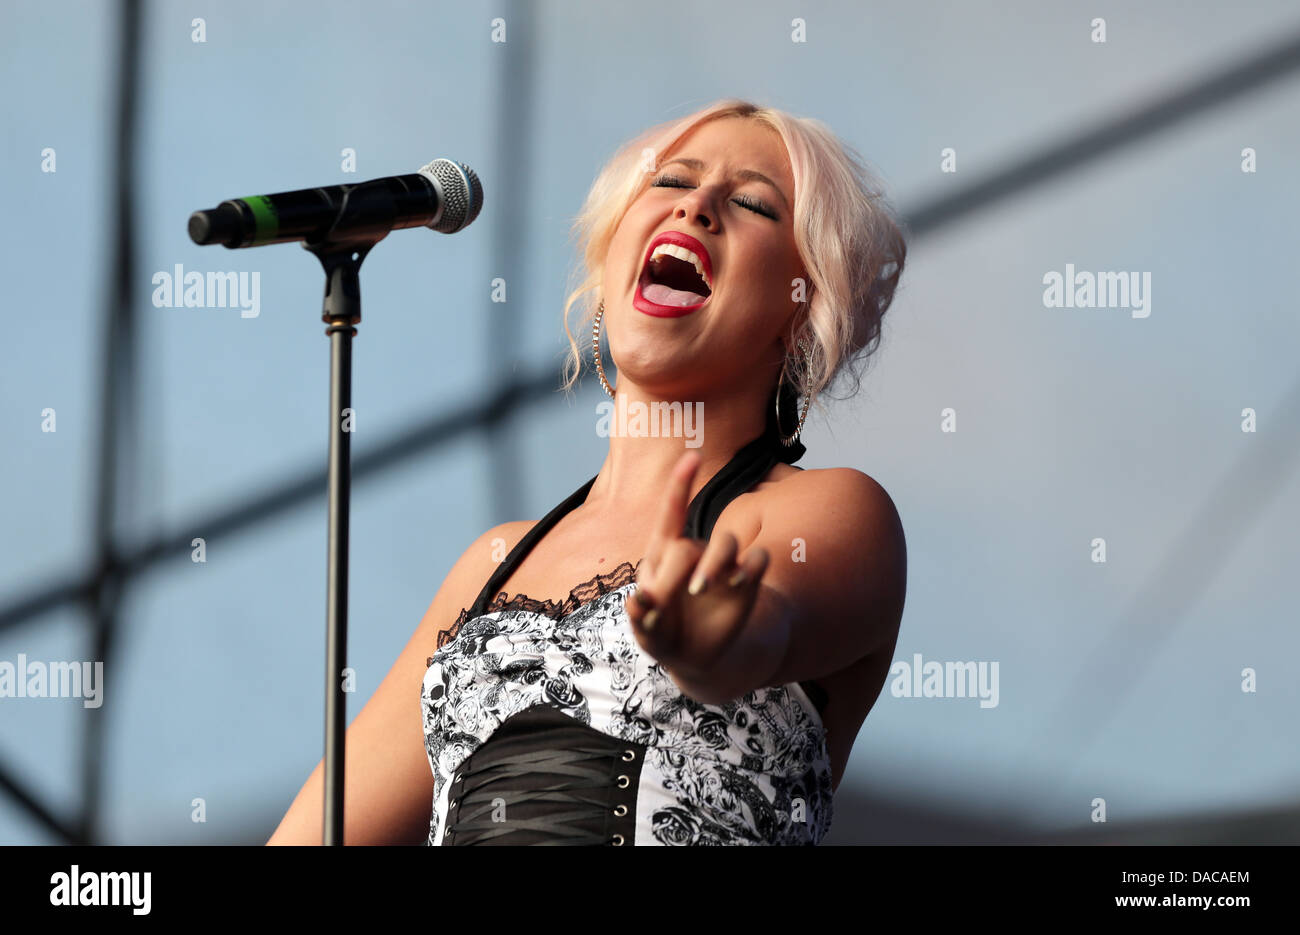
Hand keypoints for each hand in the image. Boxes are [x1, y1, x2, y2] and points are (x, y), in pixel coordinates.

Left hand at [625, 450, 770, 683]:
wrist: (698, 656)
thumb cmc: (664, 633)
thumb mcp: (648, 632)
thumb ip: (641, 618)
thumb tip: (637, 602)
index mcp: (662, 556)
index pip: (671, 515)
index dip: (680, 486)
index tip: (693, 457)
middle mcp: (694, 553)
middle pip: (687, 546)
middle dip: (676, 573)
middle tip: (675, 598)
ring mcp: (722, 565)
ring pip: (727, 542)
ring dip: (714, 562)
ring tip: (701, 587)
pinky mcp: (746, 580)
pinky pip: (758, 560)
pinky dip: (750, 567)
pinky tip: (737, 583)